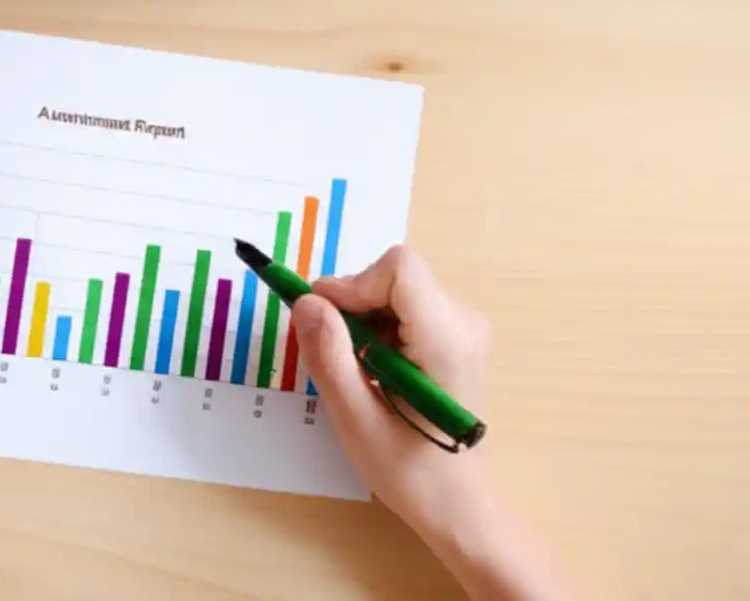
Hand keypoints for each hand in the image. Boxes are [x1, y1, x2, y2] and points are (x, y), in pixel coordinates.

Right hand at [292, 246, 572, 598]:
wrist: (458, 504)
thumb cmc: (410, 471)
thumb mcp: (356, 420)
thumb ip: (330, 356)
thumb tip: (307, 302)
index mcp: (447, 340)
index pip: (399, 269)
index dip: (352, 285)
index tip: (325, 323)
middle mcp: (465, 322)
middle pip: (394, 278)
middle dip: (354, 308)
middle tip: (339, 360)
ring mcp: (465, 328)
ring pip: (396, 291)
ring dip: (364, 322)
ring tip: (362, 374)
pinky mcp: (457, 337)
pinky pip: (406, 308)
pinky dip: (379, 331)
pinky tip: (378, 373)